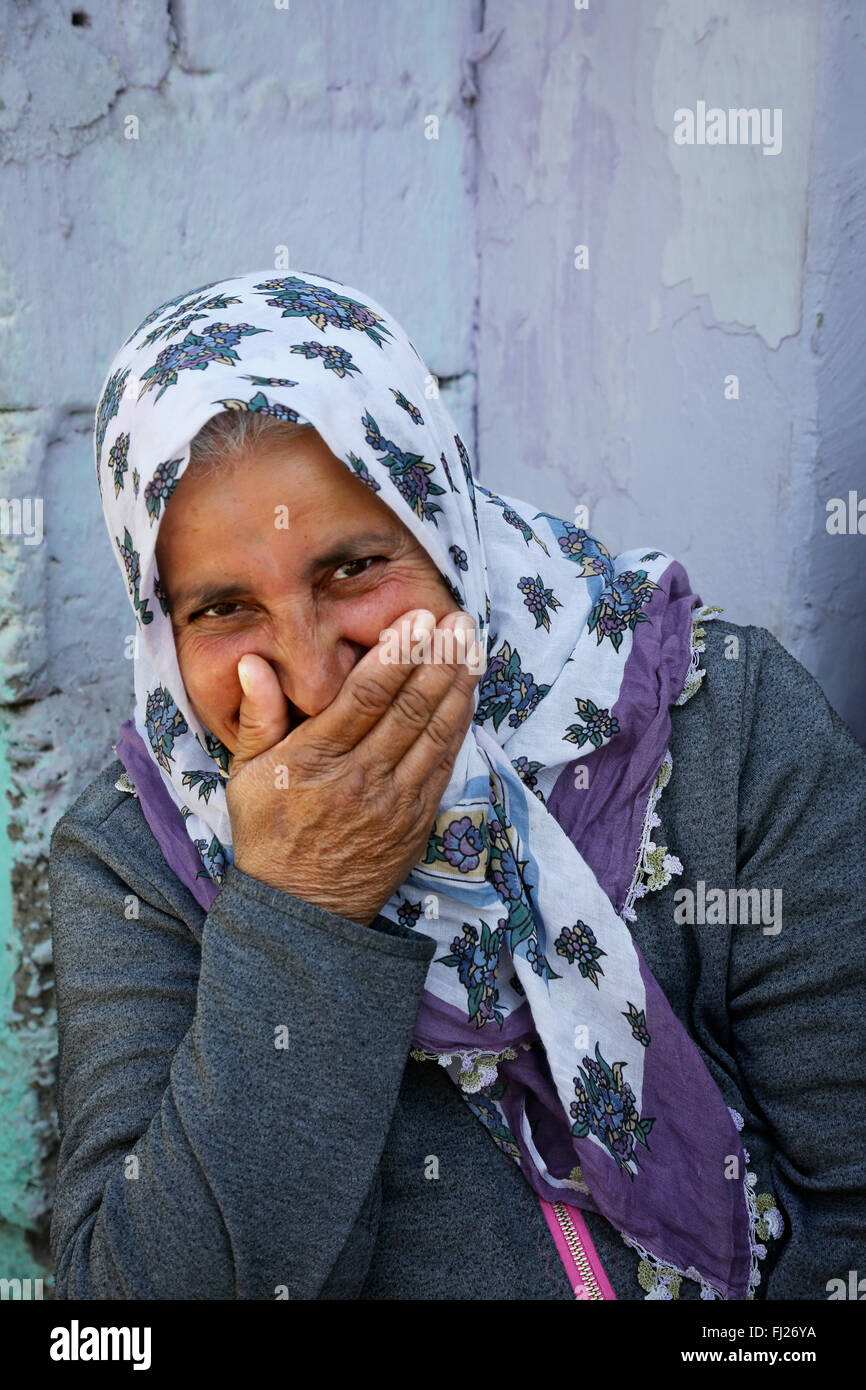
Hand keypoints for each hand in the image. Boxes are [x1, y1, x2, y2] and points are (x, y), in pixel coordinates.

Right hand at [225, 609, 481, 925]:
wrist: (299, 909)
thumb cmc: (268, 835)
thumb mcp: (244, 775)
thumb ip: (257, 716)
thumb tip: (253, 663)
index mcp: (314, 760)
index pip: (365, 697)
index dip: (398, 655)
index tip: (418, 620)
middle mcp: (359, 778)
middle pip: (409, 709)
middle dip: (438, 659)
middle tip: (459, 621)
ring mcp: (393, 802)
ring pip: (435, 733)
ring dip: (458, 686)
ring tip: (473, 646)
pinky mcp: (417, 820)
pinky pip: (444, 764)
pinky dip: (459, 726)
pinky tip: (467, 695)